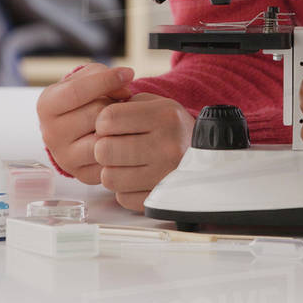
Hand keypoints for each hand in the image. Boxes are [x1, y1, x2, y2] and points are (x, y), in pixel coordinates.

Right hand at [36, 63, 134, 182]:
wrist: (76, 128)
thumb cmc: (83, 97)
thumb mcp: (86, 78)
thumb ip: (103, 75)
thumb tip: (124, 88)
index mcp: (46, 106)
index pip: (77, 92)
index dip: (106, 80)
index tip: (128, 73)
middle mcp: (50, 135)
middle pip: (95, 114)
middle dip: (113, 103)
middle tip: (118, 102)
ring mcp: (65, 158)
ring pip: (104, 137)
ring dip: (119, 125)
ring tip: (119, 118)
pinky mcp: (83, 175)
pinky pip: (111, 158)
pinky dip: (123, 144)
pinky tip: (122, 134)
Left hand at [94, 93, 195, 212]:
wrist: (206, 155)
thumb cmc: (174, 128)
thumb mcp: (158, 104)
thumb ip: (127, 105)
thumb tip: (96, 120)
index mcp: (164, 116)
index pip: (108, 118)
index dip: (102, 122)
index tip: (109, 126)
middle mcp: (166, 146)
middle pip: (104, 150)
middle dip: (103, 147)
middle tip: (113, 145)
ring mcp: (164, 175)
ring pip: (109, 178)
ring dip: (111, 170)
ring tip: (124, 162)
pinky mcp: (160, 198)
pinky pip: (122, 197)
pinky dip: (124, 188)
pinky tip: (136, 177)